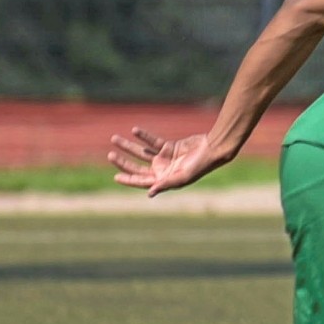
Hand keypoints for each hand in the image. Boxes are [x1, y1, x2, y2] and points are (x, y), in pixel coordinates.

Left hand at [108, 127, 224, 196]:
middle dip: (123, 162)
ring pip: (141, 152)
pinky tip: (135, 130)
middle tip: (110, 155)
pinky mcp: (169, 146)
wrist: (212, 149)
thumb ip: (165, 184)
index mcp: (164, 180)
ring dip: (128, 146)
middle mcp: (163, 170)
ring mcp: (165, 158)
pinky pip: (153, 141)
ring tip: (114, 139)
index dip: (129, 179)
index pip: (142, 181)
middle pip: (138, 167)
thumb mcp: (182, 177)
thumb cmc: (200, 166)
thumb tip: (149, 193)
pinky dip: (144, 136)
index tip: (116, 177)